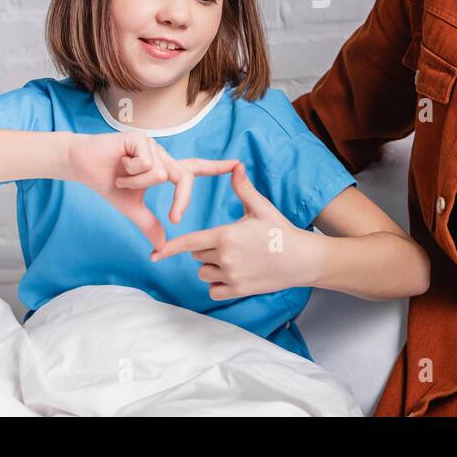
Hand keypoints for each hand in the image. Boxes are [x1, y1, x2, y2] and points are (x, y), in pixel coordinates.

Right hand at [63, 132, 233, 250]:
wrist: (83, 167)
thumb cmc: (108, 183)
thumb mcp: (132, 209)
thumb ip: (149, 224)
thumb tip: (161, 247)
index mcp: (164, 169)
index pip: (194, 169)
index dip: (216, 168)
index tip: (238, 165)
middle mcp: (162, 156)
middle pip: (184, 177)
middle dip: (180, 200)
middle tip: (175, 218)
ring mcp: (152, 146)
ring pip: (160, 174)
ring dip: (137, 184)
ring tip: (122, 179)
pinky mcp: (140, 139)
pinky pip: (146, 165)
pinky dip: (131, 175)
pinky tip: (119, 167)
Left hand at [148, 160, 318, 298]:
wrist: (302, 259)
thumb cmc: (280, 231)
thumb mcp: (261, 208)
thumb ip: (243, 188)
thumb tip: (237, 166)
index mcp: (226, 235)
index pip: (189, 242)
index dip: (169, 247)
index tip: (154, 254)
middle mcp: (225, 257)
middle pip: (196, 254)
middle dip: (205, 248)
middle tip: (228, 242)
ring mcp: (232, 276)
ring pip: (203, 272)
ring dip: (210, 266)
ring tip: (233, 258)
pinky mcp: (238, 290)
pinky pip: (214, 290)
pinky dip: (218, 284)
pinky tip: (233, 274)